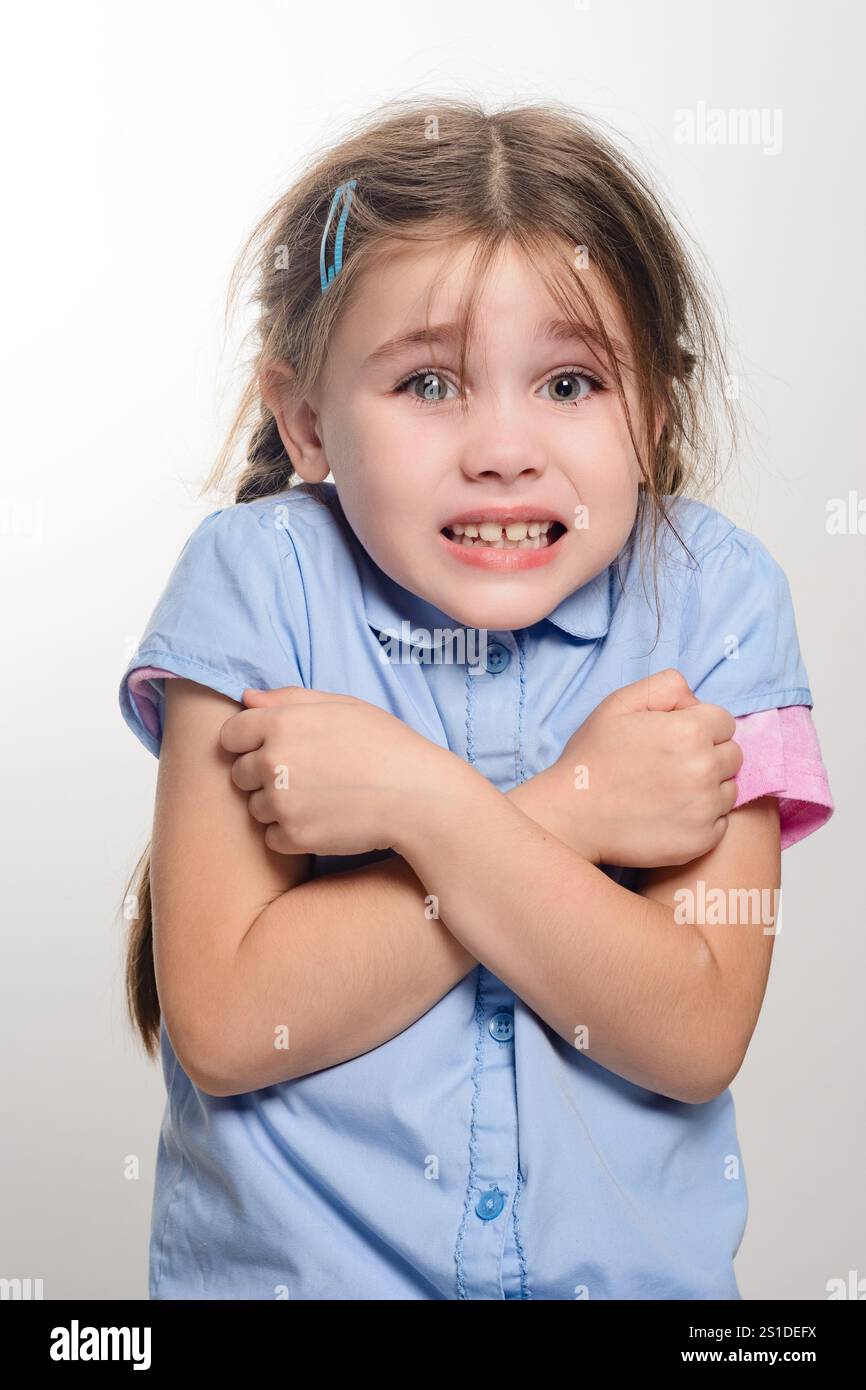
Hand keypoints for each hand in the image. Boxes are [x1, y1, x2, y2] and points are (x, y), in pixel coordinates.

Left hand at [219, 685, 459, 856]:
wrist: (417, 796)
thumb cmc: (385, 744)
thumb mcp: (341, 706)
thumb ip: (289, 699)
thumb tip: (247, 698)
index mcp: (281, 723)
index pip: (230, 735)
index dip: (247, 742)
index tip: (267, 748)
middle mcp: (272, 762)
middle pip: (239, 773)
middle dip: (263, 775)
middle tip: (304, 775)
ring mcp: (281, 802)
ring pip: (255, 807)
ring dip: (277, 806)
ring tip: (318, 798)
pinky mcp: (293, 836)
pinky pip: (272, 837)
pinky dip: (291, 834)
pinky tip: (322, 820)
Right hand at [536, 668, 743, 867]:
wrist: (571, 815)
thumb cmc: (592, 757)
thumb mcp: (619, 703)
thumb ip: (666, 687)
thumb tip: (695, 701)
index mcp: (690, 731)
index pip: (725, 721)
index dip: (699, 726)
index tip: (673, 738)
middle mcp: (705, 769)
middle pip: (733, 754)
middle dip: (709, 755)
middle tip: (671, 765)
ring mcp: (705, 809)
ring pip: (729, 788)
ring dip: (708, 787)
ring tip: (669, 790)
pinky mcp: (702, 840)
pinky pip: (720, 822)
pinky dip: (702, 818)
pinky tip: (670, 814)